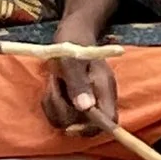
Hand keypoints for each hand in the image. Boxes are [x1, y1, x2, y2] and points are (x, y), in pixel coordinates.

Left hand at [42, 20, 118, 135]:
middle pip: (85, 125)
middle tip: (55, 88)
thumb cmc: (75, 40)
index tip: (70, 124)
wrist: (74, 31)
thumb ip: (78, 83)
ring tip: (54, 83)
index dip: (91, 128)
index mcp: (104, 88)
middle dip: (63, 113)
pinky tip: (52, 87)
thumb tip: (85, 108)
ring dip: (54, 106)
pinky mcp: (75, 101)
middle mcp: (99, 98)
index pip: (109, 121)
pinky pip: (61, 114)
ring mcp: (87, 100)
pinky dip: (51, 104)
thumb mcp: (71, 59)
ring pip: (69, 121)